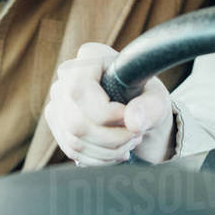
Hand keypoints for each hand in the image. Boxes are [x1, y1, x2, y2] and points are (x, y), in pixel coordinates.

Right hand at [44, 42, 174, 165]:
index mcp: (90, 56)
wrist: (136, 108)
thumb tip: (133, 121)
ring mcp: (58, 99)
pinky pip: (72, 149)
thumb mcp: (157, 98)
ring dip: (108, 150)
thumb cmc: (145, 96)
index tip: (131, 119)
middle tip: (135, 135)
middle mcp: (67, 76)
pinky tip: (116, 151)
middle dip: (112, 138)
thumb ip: (149, 107)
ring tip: (129, 142)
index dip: (106, 113)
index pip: (81, 90)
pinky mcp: (57, 121)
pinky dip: (98, 158)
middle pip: (77, 121)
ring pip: (74, 139)